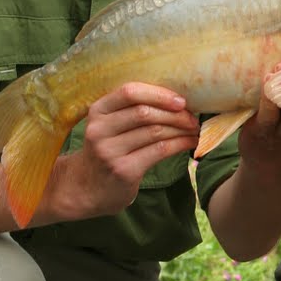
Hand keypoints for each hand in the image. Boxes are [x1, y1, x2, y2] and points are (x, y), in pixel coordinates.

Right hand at [45, 84, 199, 220]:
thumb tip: (175, 98)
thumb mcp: (108, 125)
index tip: (180, 100)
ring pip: (155, 132)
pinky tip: (189, 143)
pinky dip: (179, 144)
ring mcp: (110, 151)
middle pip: (145, 113)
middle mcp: (100, 130)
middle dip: (175, 114)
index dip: (158, 94)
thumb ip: (131, 109)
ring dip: (181, 129)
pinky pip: (159, 151)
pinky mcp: (124, 170)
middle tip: (192, 117)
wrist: (86, 188)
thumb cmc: (107, 150)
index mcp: (97, 111)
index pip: (129, 92)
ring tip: (194, 129)